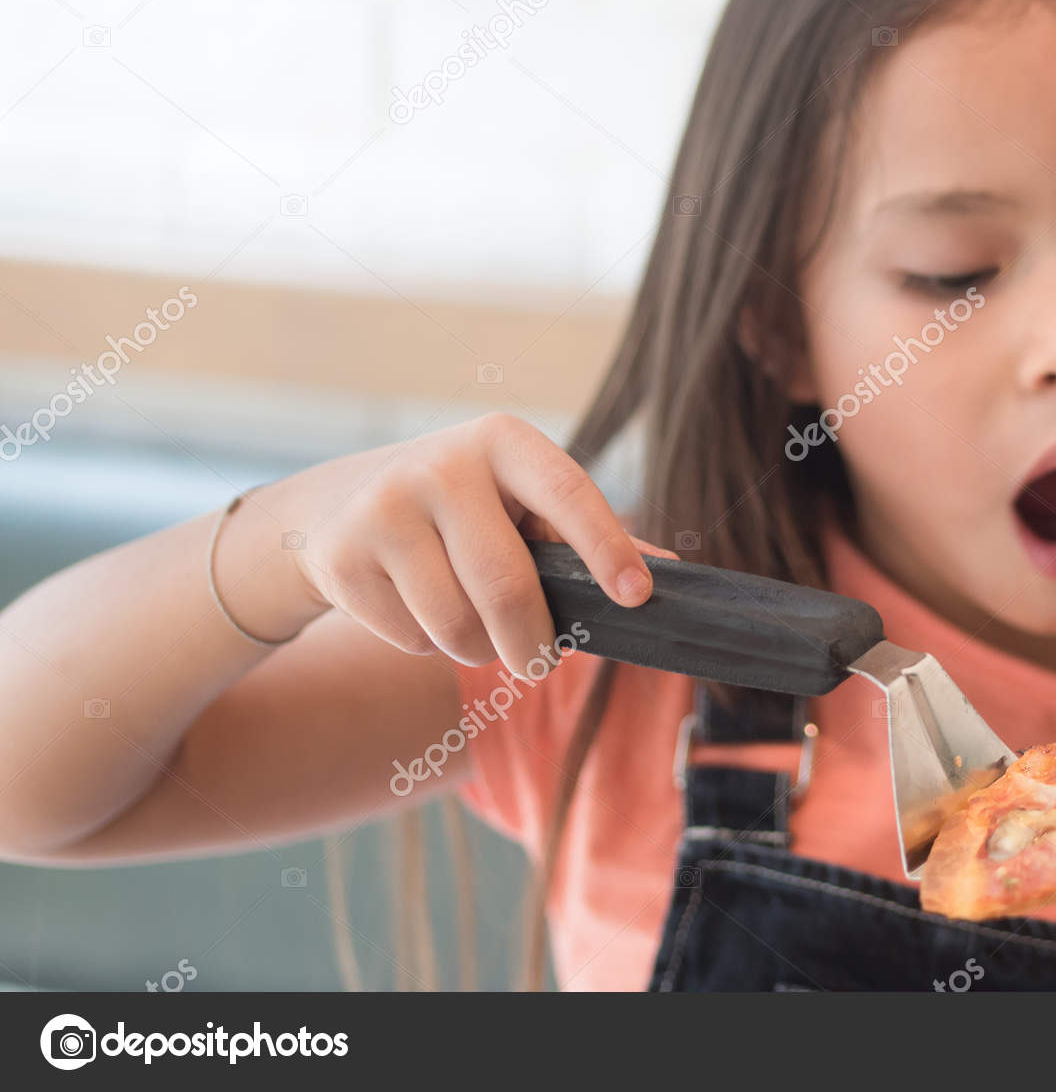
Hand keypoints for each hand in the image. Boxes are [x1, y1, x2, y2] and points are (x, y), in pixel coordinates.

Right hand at [274, 413, 671, 672]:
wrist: (336, 504)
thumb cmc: (462, 510)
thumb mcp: (520, 502)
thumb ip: (587, 536)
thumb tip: (672, 573)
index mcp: (504, 442)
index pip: (569, 492)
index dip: (607, 547)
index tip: (638, 596)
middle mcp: (442, 465)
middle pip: (508, 587)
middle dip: (533, 645)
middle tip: (538, 661)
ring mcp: (385, 507)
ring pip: (458, 626)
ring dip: (477, 649)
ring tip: (471, 625)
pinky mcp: (343, 557)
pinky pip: (412, 638)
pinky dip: (427, 645)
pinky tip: (414, 608)